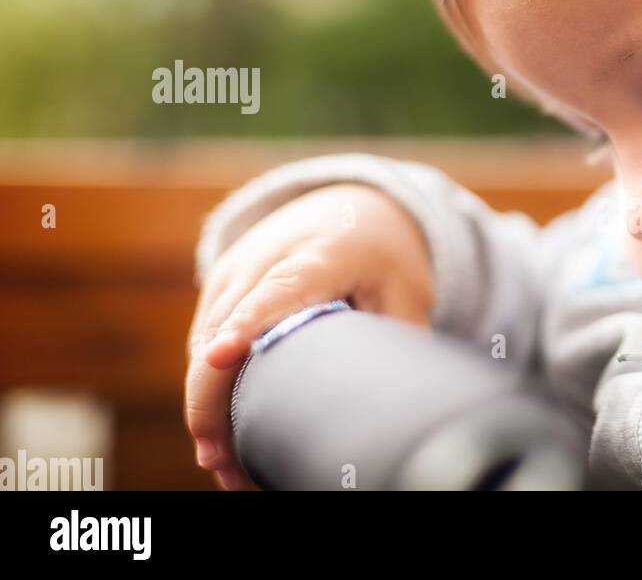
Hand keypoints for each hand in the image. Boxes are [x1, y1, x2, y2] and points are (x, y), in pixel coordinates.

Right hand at [185, 183, 434, 489]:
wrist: (347, 207)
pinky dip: (206, 387)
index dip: (247, 324)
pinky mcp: (219, 286)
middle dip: (213, 397)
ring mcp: (234, 270)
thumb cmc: (384, 259)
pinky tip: (220, 436)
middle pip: (223, 327)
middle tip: (222, 462)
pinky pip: (201, 341)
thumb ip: (398, 341)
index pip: (277, 291)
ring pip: (202, 342)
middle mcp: (266, 257)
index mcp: (323, 254)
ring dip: (205, 404)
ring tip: (224, 465)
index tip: (221, 356)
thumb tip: (399, 407)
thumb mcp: (408, 293)